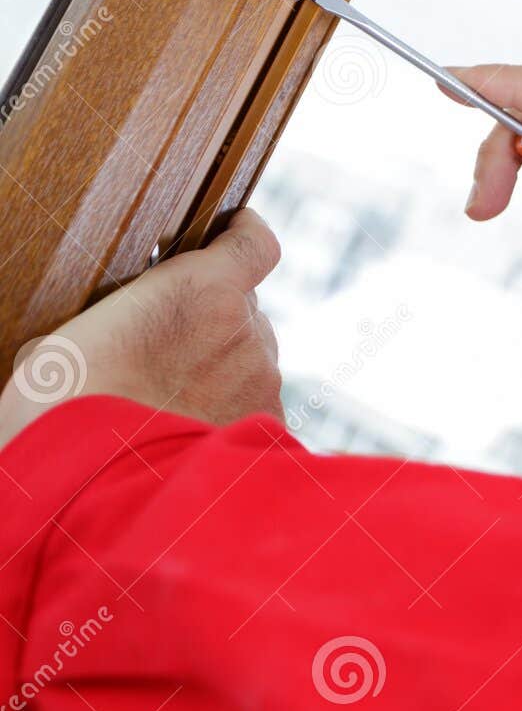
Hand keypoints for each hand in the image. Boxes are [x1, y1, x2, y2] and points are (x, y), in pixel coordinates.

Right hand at [0, 209, 285, 447]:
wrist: (94, 482)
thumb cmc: (66, 401)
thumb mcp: (83, 331)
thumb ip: (136, 309)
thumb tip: (132, 319)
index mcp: (202, 289)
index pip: (254, 243)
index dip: (244, 234)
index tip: (236, 229)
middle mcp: (245, 329)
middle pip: (243, 309)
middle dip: (214, 320)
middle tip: (167, 349)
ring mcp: (261, 379)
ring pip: (250, 358)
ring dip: (221, 368)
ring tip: (166, 399)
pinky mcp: (265, 424)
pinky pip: (254, 402)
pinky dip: (229, 409)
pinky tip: (185, 429)